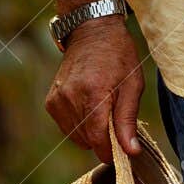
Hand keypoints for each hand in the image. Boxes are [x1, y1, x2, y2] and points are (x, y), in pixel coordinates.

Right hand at [45, 17, 143, 164]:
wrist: (91, 31)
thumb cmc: (118, 55)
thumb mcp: (133, 84)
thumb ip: (128, 120)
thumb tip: (130, 152)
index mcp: (93, 93)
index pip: (98, 140)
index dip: (110, 151)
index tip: (121, 152)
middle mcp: (70, 98)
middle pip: (86, 140)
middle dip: (103, 138)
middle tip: (115, 119)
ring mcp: (57, 99)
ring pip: (75, 136)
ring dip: (90, 132)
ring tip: (102, 108)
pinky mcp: (50, 101)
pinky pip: (65, 126)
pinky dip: (78, 124)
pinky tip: (88, 105)